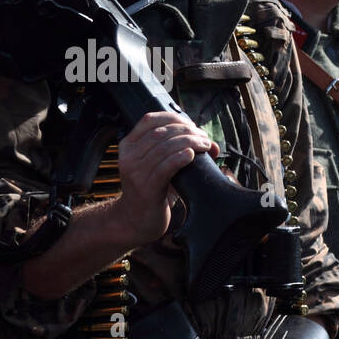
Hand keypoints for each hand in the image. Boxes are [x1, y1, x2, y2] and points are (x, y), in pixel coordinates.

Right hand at [111, 111, 218, 246]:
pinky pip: (165, 167)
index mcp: (128, 146)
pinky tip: (192, 155)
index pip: (149, 120)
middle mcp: (128, 157)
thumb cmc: (151, 191)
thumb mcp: (156, 165)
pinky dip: (180, 158)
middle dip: (187, 131)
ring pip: (165, 148)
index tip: (191, 124)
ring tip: (205, 146)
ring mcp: (136, 173)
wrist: (136, 221)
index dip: (174, 118)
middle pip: (161, 133)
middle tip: (204, 138)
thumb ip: (175, 150)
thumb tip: (210, 143)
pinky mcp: (146, 188)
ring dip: (190, 143)